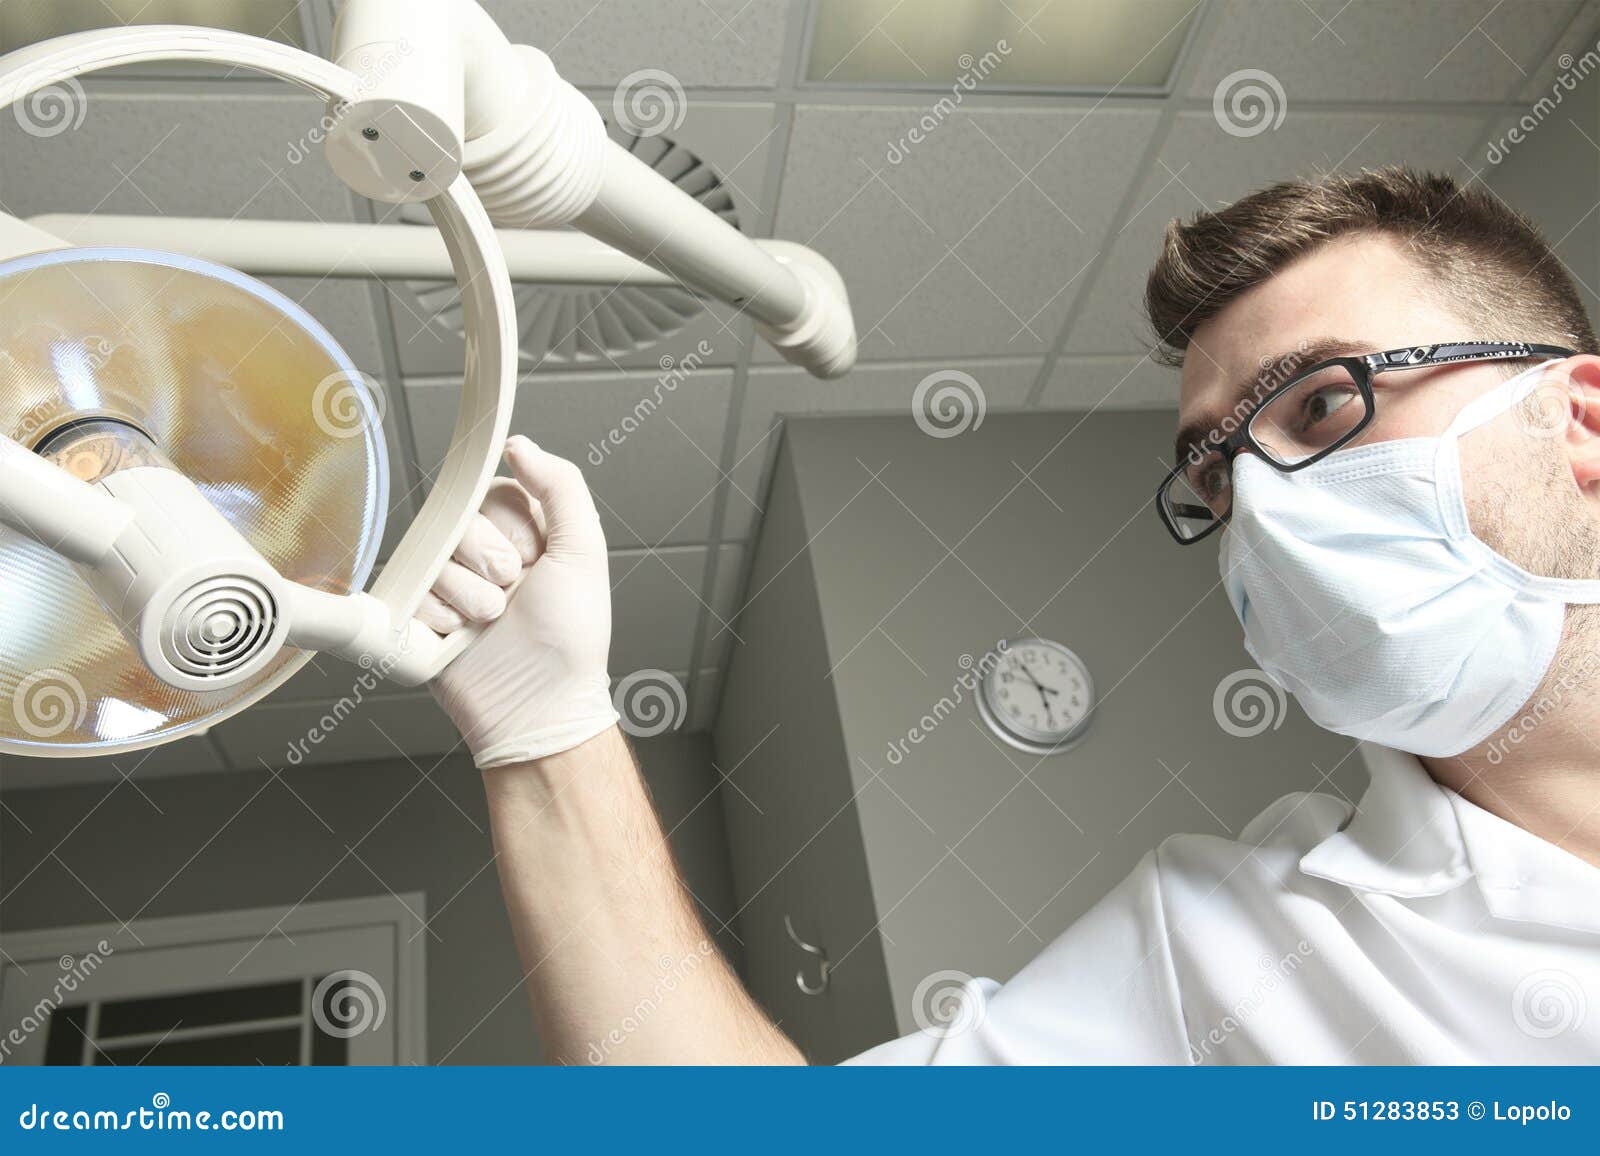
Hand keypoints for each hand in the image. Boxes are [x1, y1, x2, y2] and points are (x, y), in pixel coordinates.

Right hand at [424, 436, 619, 768]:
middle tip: (514, 593)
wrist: (538, 704)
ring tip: (491, 621)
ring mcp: (449, 585)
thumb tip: (518, 445)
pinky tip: (462, 637)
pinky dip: (441, 619)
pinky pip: (412, 592)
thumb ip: (560, 486)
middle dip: (489, 560)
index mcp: (521, 534)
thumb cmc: (570, 636)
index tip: (536, 559)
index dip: (511, 526)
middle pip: (457, 520)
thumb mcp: (584, 550)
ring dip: (468, 595)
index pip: (491, 493)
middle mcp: (482, 555)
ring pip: (433, 556)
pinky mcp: (420, 615)